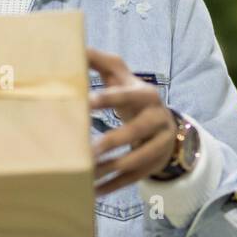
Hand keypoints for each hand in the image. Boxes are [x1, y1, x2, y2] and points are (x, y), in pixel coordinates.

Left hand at [87, 47, 178, 195]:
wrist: (164, 122)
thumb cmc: (131, 95)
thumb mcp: (120, 75)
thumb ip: (99, 61)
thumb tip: (73, 45)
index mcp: (145, 94)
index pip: (126, 96)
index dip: (107, 99)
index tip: (85, 104)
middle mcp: (157, 117)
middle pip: (136, 131)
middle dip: (112, 141)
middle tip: (87, 150)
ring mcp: (160, 143)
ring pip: (136, 159)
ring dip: (110, 169)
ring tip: (86, 174)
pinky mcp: (155, 163)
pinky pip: (134, 179)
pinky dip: (113, 186)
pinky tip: (92, 192)